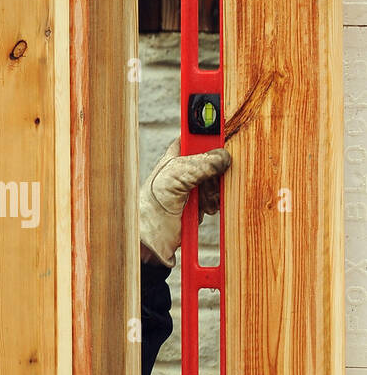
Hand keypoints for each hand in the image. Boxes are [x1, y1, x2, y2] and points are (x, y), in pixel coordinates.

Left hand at [139, 138, 230, 267]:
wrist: (153, 241)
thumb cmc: (151, 208)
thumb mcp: (174, 178)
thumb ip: (199, 164)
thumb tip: (223, 156)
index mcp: (175, 155)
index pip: (197, 135)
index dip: (210, 134)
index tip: (224, 133)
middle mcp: (186, 168)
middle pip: (214, 158)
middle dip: (216, 169)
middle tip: (210, 178)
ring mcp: (194, 186)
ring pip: (218, 178)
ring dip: (215, 189)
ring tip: (202, 198)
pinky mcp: (201, 202)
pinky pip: (218, 197)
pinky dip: (215, 203)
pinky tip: (204, 208)